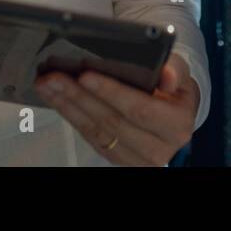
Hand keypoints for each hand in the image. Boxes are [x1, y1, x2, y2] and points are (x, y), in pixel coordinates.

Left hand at [35, 54, 199, 165]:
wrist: (175, 114)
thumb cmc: (174, 89)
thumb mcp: (181, 72)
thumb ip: (175, 70)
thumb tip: (165, 76)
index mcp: (176, 125)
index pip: (140, 109)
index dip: (111, 93)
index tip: (86, 75)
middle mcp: (158, 147)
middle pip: (111, 122)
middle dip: (78, 97)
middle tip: (54, 77)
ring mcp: (137, 158)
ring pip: (96, 132)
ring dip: (68, 106)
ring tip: (48, 85)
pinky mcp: (119, 159)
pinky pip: (91, 138)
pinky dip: (71, 116)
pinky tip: (57, 100)